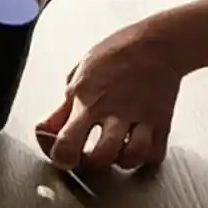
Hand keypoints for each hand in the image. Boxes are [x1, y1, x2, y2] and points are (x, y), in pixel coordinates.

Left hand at [36, 17, 183, 170]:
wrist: (157, 43)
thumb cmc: (115, 54)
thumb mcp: (78, 76)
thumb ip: (63, 109)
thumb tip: (46, 130)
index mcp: (86, 99)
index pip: (66, 142)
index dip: (60, 157)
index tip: (60, 155)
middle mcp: (113, 111)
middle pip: (100, 157)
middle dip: (90, 164)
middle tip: (88, 156)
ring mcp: (140, 117)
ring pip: (131, 158)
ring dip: (120, 162)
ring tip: (115, 152)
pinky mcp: (162, 122)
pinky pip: (155, 153)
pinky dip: (145, 157)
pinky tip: (135, 148)